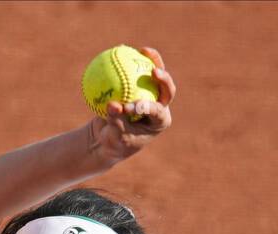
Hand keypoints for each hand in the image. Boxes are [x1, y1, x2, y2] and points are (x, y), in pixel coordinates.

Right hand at [87, 45, 176, 163]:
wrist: (110, 136)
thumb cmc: (115, 141)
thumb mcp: (114, 136)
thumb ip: (115, 120)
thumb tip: (112, 105)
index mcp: (159, 121)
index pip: (157, 111)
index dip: (146, 106)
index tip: (130, 106)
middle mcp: (159, 106)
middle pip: (166, 90)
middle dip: (164, 80)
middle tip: (154, 72)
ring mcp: (151, 94)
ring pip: (155, 76)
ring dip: (152, 61)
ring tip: (143, 50)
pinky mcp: (140, 85)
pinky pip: (137, 71)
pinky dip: (131, 61)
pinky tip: (121, 48)